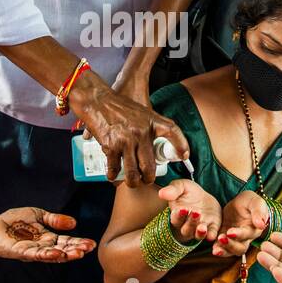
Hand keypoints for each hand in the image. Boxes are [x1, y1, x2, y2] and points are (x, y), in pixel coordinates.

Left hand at [0, 208, 94, 262]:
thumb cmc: (11, 222)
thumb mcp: (37, 215)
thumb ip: (54, 219)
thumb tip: (74, 222)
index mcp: (46, 238)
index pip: (65, 241)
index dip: (78, 243)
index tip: (90, 244)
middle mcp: (41, 246)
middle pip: (62, 250)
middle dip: (75, 250)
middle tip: (88, 249)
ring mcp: (31, 250)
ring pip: (51, 254)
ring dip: (65, 255)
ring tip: (78, 253)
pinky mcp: (19, 251)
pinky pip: (35, 254)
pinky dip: (47, 254)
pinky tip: (57, 253)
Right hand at [69, 71, 188, 188]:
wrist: (97, 100)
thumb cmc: (118, 105)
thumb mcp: (141, 112)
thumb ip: (149, 127)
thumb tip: (153, 145)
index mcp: (151, 121)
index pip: (173, 132)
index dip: (181, 144)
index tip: (184, 155)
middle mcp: (142, 132)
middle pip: (150, 165)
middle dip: (149, 178)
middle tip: (147, 180)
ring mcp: (126, 141)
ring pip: (133, 172)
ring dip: (133, 182)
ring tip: (132, 182)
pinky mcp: (111, 146)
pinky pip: (115, 168)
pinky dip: (113, 175)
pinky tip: (113, 176)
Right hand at [159, 179, 220, 243]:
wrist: (204, 198)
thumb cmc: (188, 192)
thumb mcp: (181, 186)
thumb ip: (173, 190)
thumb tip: (161, 193)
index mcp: (177, 215)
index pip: (175, 218)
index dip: (178, 215)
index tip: (182, 208)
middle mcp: (187, 225)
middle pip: (186, 229)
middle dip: (191, 222)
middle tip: (196, 213)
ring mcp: (199, 228)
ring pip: (197, 235)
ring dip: (200, 233)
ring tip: (202, 227)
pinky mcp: (212, 228)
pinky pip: (211, 235)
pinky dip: (211, 236)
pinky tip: (212, 235)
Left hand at [216, 189, 270, 256]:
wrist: (239, 202)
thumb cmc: (250, 201)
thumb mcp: (255, 202)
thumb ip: (259, 211)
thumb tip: (261, 225)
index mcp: (254, 228)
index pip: (248, 234)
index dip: (239, 234)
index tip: (230, 232)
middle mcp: (245, 238)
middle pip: (240, 247)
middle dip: (230, 245)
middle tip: (221, 238)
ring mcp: (235, 240)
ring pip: (231, 251)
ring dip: (223, 250)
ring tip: (215, 249)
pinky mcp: (224, 238)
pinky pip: (222, 247)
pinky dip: (218, 249)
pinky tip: (213, 249)